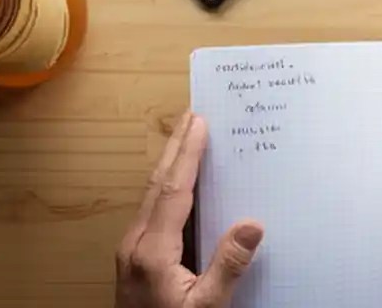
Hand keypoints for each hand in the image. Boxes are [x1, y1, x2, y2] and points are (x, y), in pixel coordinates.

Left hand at [116, 113, 263, 307]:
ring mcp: (130, 253)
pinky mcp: (133, 261)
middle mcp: (135, 245)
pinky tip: (177, 186)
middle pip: (156, 185)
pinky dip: (166, 188)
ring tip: (185, 140)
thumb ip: (228, 266)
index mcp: (152, 252)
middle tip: (192, 116)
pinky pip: (150, 212)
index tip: (200, 123)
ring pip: (150, 197)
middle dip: (175, 149)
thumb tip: (252, 224)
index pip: (173, 191)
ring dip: (169, 165)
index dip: (188, 155)